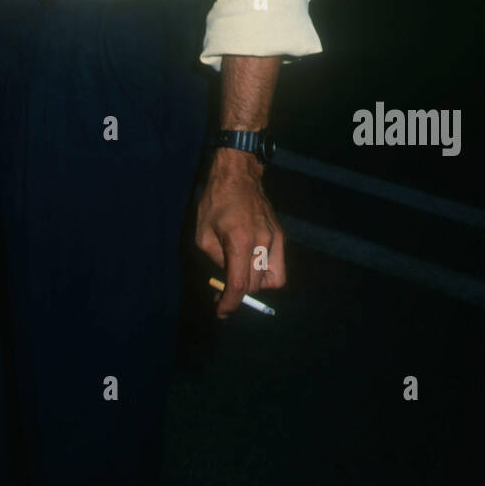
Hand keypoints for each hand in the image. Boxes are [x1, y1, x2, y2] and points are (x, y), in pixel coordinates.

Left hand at [195, 149, 285, 317]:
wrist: (238, 174)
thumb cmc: (214, 201)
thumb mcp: (203, 233)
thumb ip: (216, 260)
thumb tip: (226, 278)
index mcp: (240, 241)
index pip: (240, 285)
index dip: (230, 304)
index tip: (221, 311)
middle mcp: (263, 242)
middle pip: (256, 286)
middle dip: (239, 295)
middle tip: (223, 293)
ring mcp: (275, 239)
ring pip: (274, 280)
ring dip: (256, 286)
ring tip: (240, 277)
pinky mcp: (281, 235)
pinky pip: (279, 266)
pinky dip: (266, 273)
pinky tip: (251, 265)